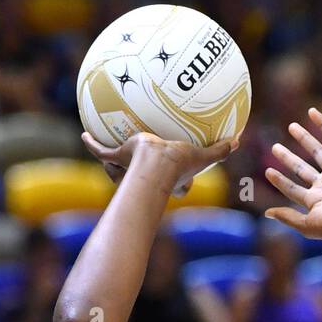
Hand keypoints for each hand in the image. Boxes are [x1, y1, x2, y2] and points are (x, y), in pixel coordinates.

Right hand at [81, 130, 238, 197]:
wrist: (154, 164)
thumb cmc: (177, 164)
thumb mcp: (202, 156)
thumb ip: (220, 150)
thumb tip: (238, 141)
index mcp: (170, 180)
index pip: (179, 186)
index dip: (184, 185)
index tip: (186, 181)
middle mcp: (148, 178)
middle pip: (146, 179)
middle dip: (148, 177)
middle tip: (149, 164)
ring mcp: (129, 170)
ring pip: (120, 171)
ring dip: (117, 167)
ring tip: (116, 154)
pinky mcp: (116, 159)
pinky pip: (101, 152)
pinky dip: (92, 144)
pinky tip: (84, 135)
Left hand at [265, 107, 321, 244]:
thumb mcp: (306, 224)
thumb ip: (287, 217)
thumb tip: (267, 214)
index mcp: (313, 202)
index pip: (292, 189)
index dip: (280, 181)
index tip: (268, 172)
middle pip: (301, 168)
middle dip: (289, 158)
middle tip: (275, 147)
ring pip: (315, 151)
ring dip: (304, 138)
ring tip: (291, 126)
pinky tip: (313, 113)